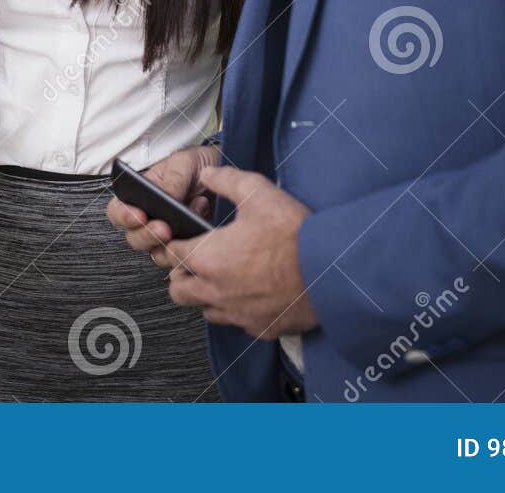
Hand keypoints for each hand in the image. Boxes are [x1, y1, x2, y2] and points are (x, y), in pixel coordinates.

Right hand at [106, 144, 215, 268]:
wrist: (225, 176)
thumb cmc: (197, 166)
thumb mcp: (184, 163)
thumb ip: (173, 179)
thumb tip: (166, 197)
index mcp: (139, 196)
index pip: (118, 211)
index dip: (123, 216)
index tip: (138, 214)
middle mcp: (150, 219)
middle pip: (135, 238)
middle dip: (147, 235)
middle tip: (163, 228)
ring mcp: (169, 235)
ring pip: (157, 253)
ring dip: (169, 245)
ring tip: (185, 227)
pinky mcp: (187, 247)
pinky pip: (182, 258)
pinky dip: (191, 246)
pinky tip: (201, 223)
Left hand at [166, 167, 317, 338]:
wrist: (332, 271)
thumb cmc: (295, 234)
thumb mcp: (258, 193)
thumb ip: (226, 180)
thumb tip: (208, 175)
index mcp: (208, 258)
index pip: (172, 254)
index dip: (177, 243)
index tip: (187, 239)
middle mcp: (216, 291)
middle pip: (178, 290)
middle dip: (183, 274)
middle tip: (200, 260)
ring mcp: (238, 314)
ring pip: (205, 310)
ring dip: (208, 294)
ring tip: (225, 277)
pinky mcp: (260, 328)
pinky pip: (237, 323)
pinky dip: (238, 310)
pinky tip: (252, 293)